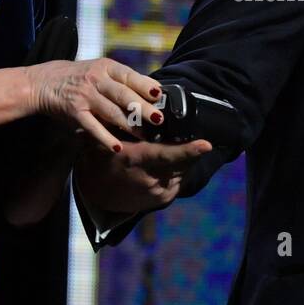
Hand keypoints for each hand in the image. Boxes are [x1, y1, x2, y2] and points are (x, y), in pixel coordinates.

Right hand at [22, 58, 164, 153]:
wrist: (43, 82)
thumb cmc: (79, 77)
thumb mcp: (100, 70)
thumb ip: (122, 80)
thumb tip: (153, 92)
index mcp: (106, 67)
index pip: (130, 76)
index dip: (145, 86)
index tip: (160, 96)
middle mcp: (96, 80)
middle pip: (123, 95)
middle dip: (142, 108)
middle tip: (158, 119)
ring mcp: (85, 96)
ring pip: (111, 112)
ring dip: (129, 125)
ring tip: (144, 135)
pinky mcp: (75, 112)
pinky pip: (93, 127)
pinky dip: (105, 138)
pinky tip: (118, 147)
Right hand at [75, 136, 213, 214]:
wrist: (97, 196)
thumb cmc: (100, 160)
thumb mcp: (102, 139)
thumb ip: (120, 124)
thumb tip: (135, 105)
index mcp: (135, 159)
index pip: (166, 154)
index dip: (188, 150)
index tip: (205, 145)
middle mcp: (149, 179)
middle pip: (183, 161)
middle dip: (190, 149)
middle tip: (194, 140)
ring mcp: (158, 192)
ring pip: (184, 169)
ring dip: (183, 158)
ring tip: (169, 150)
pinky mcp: (164, 199)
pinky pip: (180, 178)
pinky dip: (178, 169)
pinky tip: (167, 164)